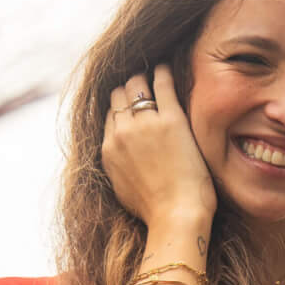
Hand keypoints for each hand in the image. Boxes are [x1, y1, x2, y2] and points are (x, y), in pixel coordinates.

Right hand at [104, 64, 216, 237]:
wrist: (176, 217)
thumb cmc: (156, 211)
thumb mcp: (123, 190)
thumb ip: (117, 168)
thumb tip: (119, 160)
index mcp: (108, 150)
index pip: (110, 116)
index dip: (120, 107)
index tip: (130, 103)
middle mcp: (121, 133)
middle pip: (118, 97)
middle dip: (129, 89)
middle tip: (141, 84)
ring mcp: (145, 125)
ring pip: (136, 86)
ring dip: (142, 79)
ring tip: (152, 74)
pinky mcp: (170, 120)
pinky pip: (162, 85)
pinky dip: (162, 73)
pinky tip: (165, 67)